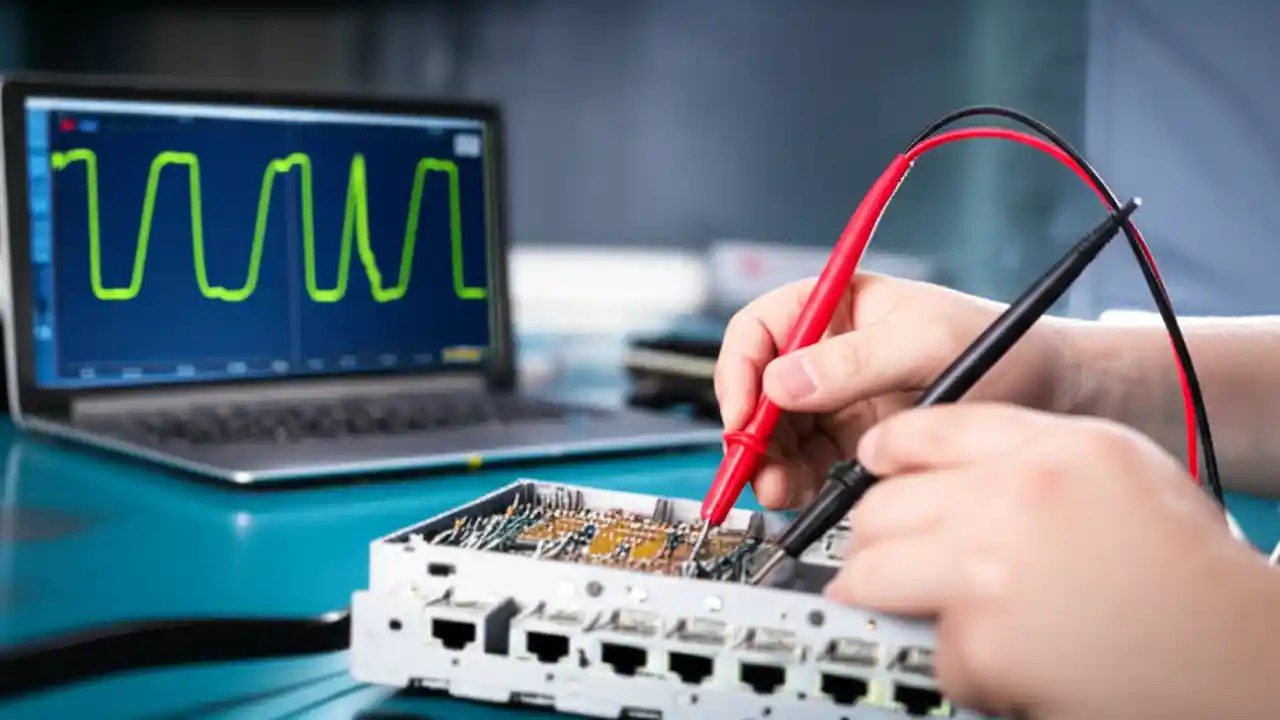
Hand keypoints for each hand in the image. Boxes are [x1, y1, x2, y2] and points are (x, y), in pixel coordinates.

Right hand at [714, 273, 1080, 509]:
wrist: (1049, 392)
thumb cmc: (996, 345)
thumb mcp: (924, 343)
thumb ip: (855, 361)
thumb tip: (783, 382)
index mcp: (835, 306)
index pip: (759, 329)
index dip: (739, 369)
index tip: (743, 412)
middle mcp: (827, 350)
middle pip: (758, 388)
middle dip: (751, 431)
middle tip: (756, 469)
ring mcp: (837, 397)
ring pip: (777, 432)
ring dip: (770, 463)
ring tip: (780, 491)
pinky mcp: (851, 439)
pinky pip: (806, 461)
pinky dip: (797, 481)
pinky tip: (803, 495)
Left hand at [826, 404, 1277, 719]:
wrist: (1235, 650)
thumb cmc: (1182, 559)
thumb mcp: (1112, 463)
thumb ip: (1017, 446)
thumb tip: (912, 455)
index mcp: (1042, 452)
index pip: (919, 431)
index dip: (885, 451)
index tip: (875, 468)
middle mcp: (1007, 502)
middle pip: (878, 508)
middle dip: (875, 538)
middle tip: (894, 557)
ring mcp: (986, 576)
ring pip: (871, 576)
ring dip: (893, 595)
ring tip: (931, 605)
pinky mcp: (981, 648)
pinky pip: (927, 647)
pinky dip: (957, 659)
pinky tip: (1007, 654)